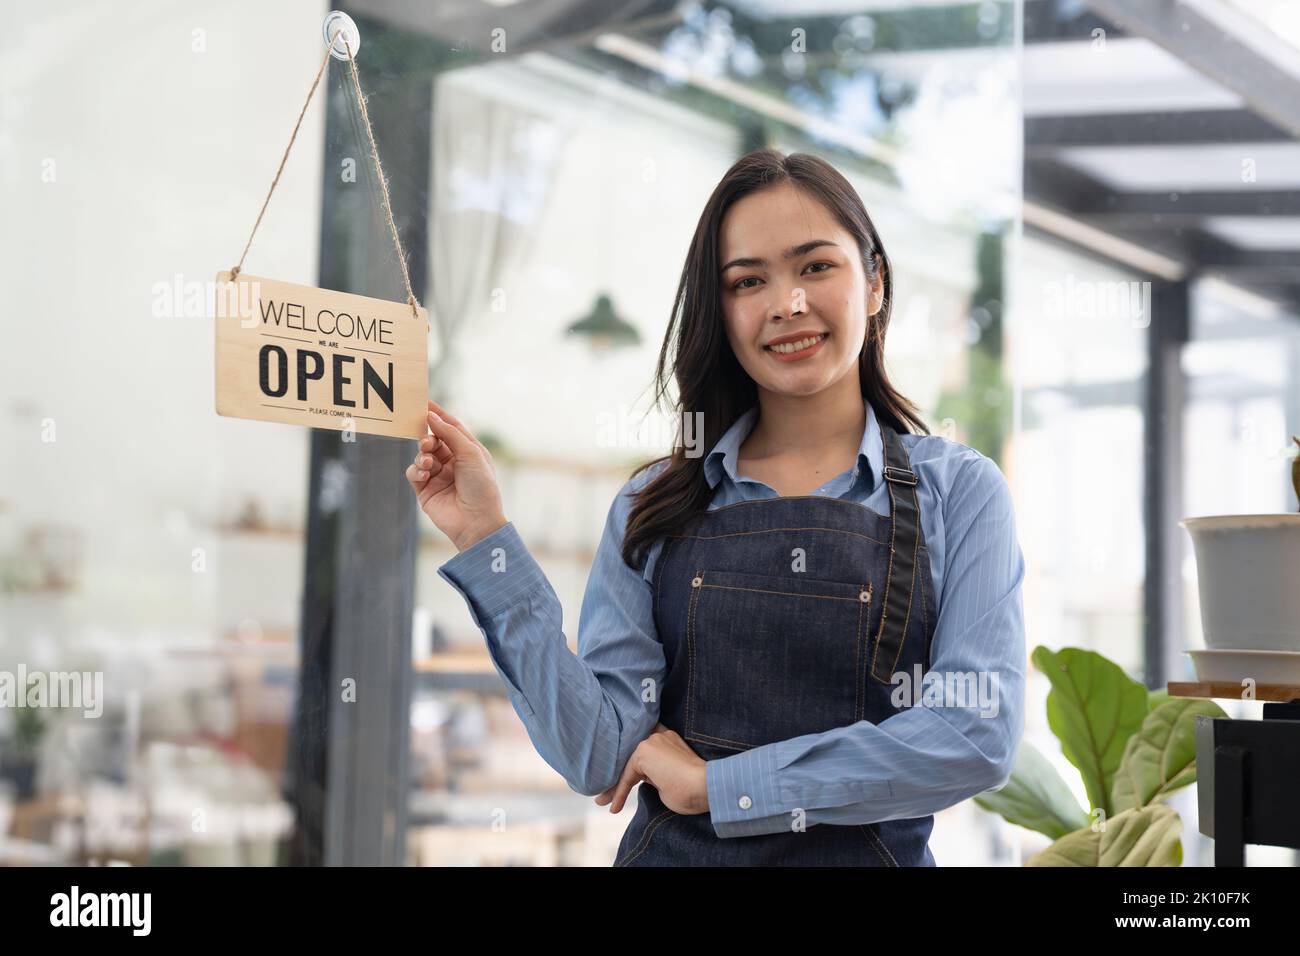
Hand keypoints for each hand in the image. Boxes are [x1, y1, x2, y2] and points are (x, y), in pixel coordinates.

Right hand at [405, 399, 507, 551]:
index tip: (424, 403)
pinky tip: (424, 472)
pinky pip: (413, 472)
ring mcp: (438, 476)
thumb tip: (432, 416)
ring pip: (421, 455)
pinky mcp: (426, 490)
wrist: (476, 521)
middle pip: (433, 440)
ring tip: (428, 461)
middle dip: (428, 438)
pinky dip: (415, 469)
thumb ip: (450, 433)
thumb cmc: (481, 486)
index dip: (438, 415)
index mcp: (468, 452)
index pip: (451, 428)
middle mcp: (453, 463)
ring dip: (422, 454)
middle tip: (426, 441)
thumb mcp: (471, 453)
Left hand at [594, 723, 709, 815]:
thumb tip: (640, 777)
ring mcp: (652, 741)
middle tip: (604, 796)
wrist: (706, 787)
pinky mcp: (645, 752)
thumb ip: (655, 772)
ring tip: (603, 801)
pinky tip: (614, 806)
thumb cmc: (694, 790)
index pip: (642, 748)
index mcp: (668, 738)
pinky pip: (627, 775)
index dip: (628, 764)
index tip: (617, 781)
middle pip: (630, 755)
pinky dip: (619, 791)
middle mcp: (659, 734)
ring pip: (626, 765)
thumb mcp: (670, 778)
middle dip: (616, 775)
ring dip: (614, 785)